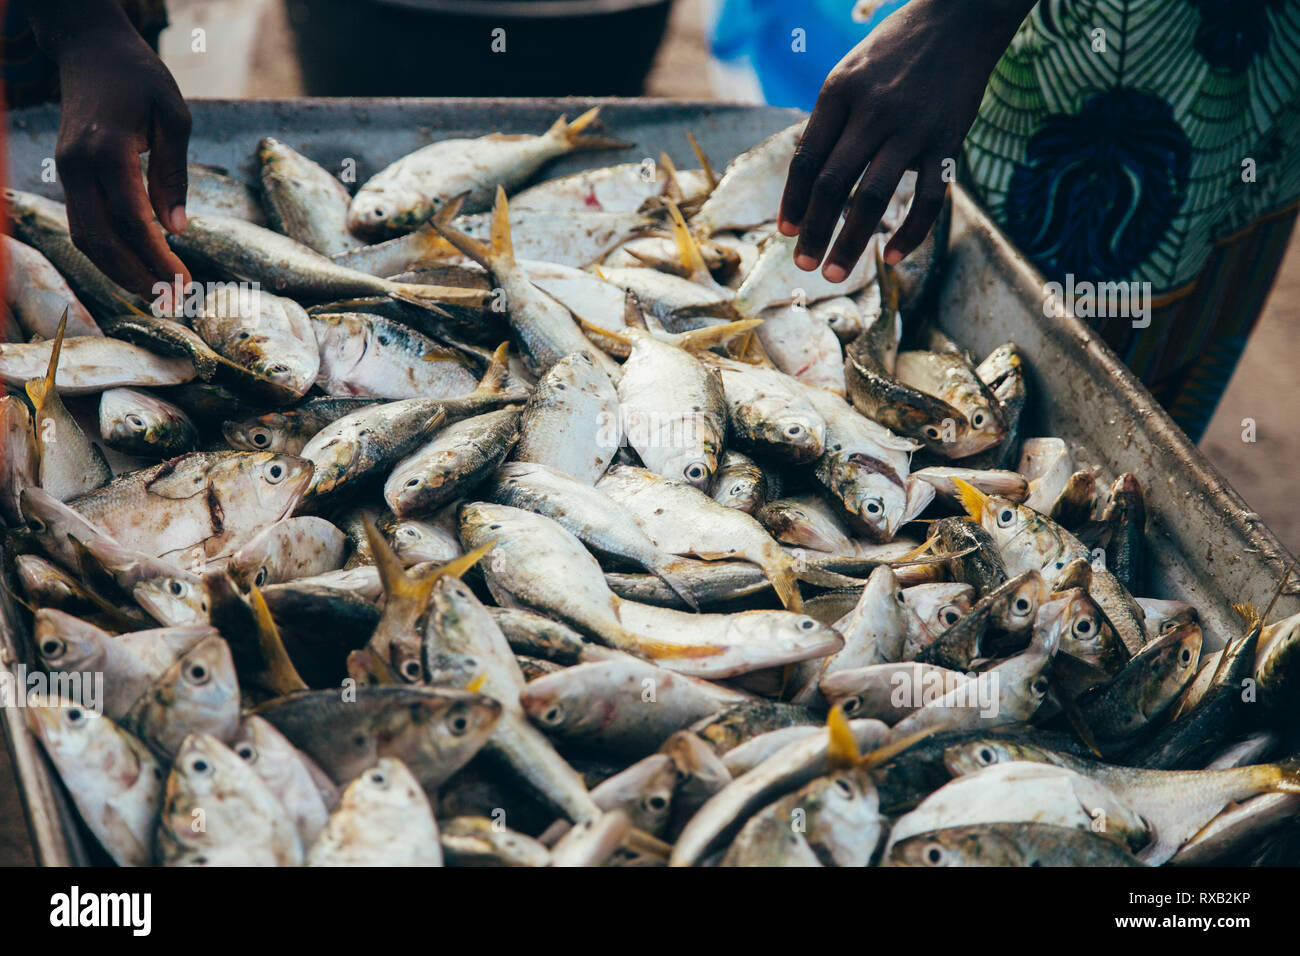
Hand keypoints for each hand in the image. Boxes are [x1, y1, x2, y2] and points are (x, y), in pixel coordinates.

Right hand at [51, 24, 192, 296]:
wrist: (91, 50)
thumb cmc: (141, 79)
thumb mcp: (174, 117)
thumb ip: (175, 174)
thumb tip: (178, 230)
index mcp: (108, 149)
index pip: (131, 219)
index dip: (157, 257)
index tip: (185, 283)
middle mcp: (78, 165)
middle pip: (101, 238)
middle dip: (136, 276)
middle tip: (172, 301)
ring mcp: (68, 171)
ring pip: (85, 237)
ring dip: (119, 272)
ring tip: (157, 295)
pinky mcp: (68, 175)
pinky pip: (82, 224)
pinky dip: (107, 253)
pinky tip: (136, 268)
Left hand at [778, 0, 1035, 280]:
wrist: (959, 19)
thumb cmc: (894, 52)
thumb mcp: (849, 74)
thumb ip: (830, 124)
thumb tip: (808, 183)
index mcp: (839, 92)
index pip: (807, 159)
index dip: (792, 200)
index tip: (785, 231)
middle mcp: (873, 111)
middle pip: (833, 185)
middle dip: (813, 231)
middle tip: (802, 264)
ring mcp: (912, 128)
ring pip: (873, 198)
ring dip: (850, 242)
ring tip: (833, 272)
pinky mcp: (948, 141)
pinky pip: (927, 199)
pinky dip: (910, 233)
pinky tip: (894, 257)